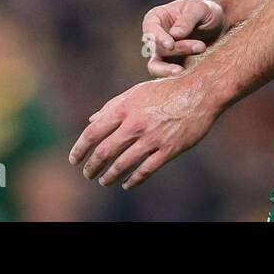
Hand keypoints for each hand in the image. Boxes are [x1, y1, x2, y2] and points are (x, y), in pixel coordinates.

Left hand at [69, 74, 220, 189]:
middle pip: (105, 150)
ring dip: (110, 175)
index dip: (80, 148)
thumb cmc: (166, 90)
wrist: (200, 91)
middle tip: (87, 174)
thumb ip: (113, 106)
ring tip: (104, 181)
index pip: (94, 131)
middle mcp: (135, 123)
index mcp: (125, 107)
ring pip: (123, 163)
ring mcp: (153, 137)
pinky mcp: (169, 149)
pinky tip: (127, 184)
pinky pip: (146, 169)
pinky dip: (134, 179)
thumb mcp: (137, 91)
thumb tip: (92, 120)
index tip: (73, 160)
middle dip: (92, 166)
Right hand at [141, 0, 224, 77]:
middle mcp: (155, 38)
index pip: (150, 30)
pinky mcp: (172, 67)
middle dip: (178, 50)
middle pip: (157, 48)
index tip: (170, 45)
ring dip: (172, 69)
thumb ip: (187, 19)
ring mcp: (162, 54)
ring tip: (189, 69)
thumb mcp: (199, 8)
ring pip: (158, 67)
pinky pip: (168, 77)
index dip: (158, 38)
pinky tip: (192, 76)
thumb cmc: (206, 12)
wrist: (219, 27)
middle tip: (201, 46)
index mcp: (156, 18)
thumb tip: (174, 35)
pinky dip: (178, 78)